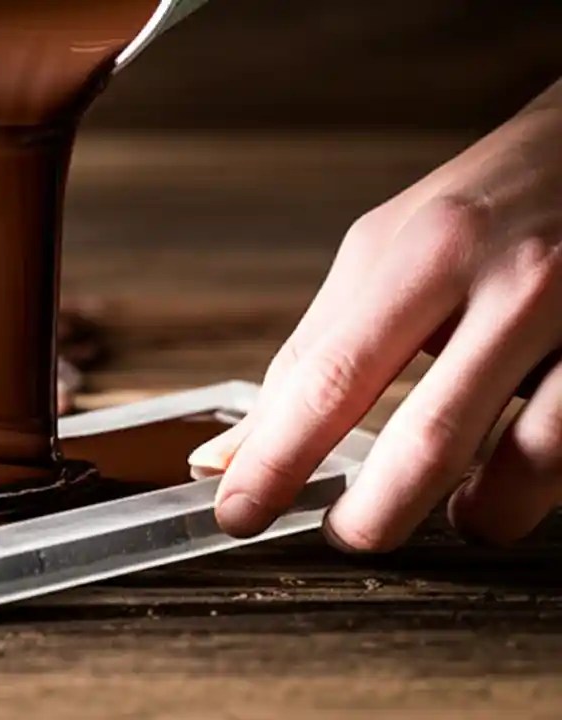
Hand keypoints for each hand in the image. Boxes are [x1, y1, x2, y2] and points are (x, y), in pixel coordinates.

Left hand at [191, 78, 561, 550]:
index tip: (238, 512)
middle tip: (345, 533)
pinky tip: (509, 481)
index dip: (276, 460)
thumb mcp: (386, 250)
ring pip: (527, 465)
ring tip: (450, 513)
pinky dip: (531, 488)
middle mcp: (516, 282)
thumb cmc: (490, 202)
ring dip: (475, 515)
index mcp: (430, 250)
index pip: (331, 377)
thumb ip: (314, 352)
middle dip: (373, 515)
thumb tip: (234, 451)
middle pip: (428, 440)